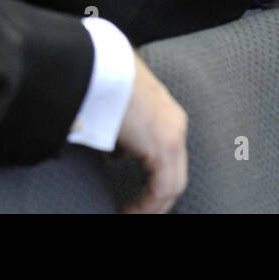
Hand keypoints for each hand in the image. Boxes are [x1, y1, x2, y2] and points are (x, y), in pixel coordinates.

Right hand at [114, 56, 187, 213]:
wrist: (102, 65)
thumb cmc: (103, 82)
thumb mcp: (119, 112)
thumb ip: (126, 134)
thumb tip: (119, 153)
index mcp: (167, 115)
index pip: (169, 162)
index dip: (155, 186)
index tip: (139, 201)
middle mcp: (176, 124)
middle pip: (174, 176)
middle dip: (155, 200)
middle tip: (136, 212)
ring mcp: (173, 134)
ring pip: (172, 185)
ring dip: (151, 205)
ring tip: (131, 214)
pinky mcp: (164, 144)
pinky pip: (164, 188)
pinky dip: (148, 205)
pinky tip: (129, 211)